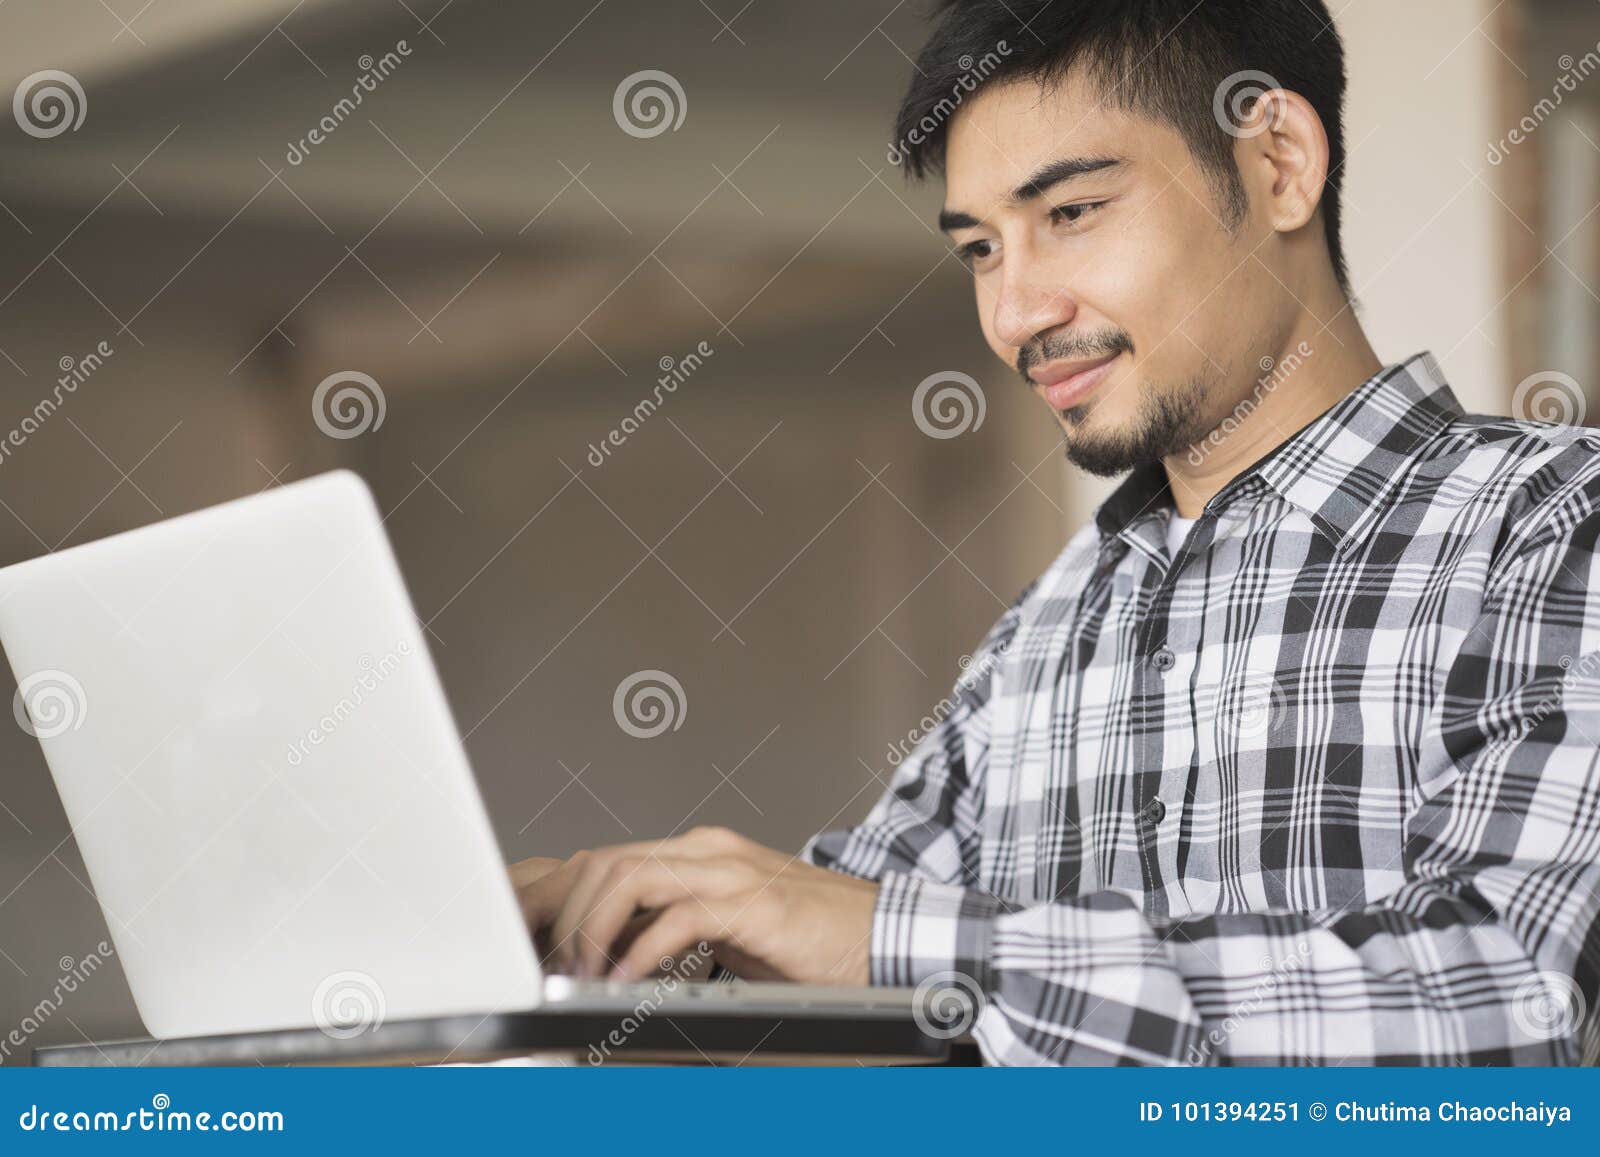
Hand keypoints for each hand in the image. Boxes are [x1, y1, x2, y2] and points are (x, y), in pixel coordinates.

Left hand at [515, 827, 878, 984]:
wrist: (885, 937)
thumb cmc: (813, 941)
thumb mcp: (725, 933)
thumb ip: (670, 930)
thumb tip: (608, 955)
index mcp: (696, 853)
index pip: (603, 859)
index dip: (554, 896)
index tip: (523, 938)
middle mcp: (707, 852)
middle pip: (603, 861)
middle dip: (561, 915)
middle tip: (547, 967)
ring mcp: (730, 872)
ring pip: (629, 877)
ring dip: (592, 931)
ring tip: (581, 975)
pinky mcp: (753, 904)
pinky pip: (678, 917)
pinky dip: (641, 951)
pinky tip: (628, 982)